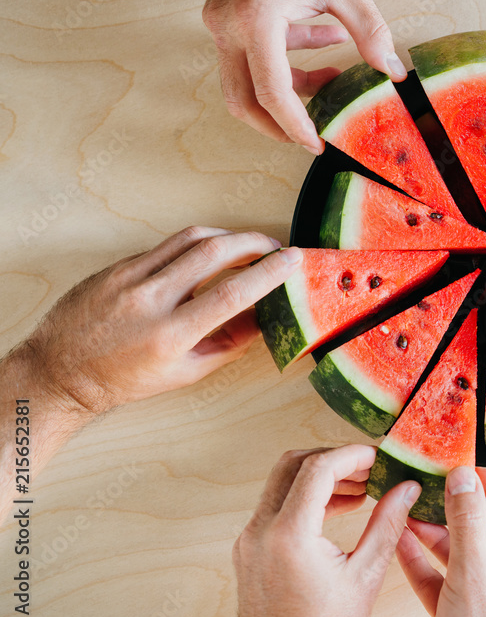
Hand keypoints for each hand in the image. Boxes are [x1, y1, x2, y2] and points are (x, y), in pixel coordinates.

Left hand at [19, 226, 300, 414]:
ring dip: (226, 236)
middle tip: (273, 246)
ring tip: (245, 245)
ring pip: (190, 238)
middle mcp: (149, 300)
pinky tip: (205, 258)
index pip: (232, 293)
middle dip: (253, 241)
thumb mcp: (185, 373)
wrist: (61, 372)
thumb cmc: (124, 380)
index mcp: (170, 335)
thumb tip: (265, 316)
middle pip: (214, 251)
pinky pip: (165, 246)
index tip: (292, 259)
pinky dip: (193, 247)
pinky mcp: (117, 266)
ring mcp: (129, 278)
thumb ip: (229, 342)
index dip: (269, 272)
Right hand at [202, 0, 405, 152]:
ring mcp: (219, 23)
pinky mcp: (223, 17)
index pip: (272, 93)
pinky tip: (323, 43)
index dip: (295, 125)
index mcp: (255, 21)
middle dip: (278, 124)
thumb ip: (370, 31)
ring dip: (288, 89)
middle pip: (243, 100)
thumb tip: (391, 70)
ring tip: (330, 78)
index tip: (317, 143)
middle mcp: (228, 27)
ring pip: (246, 80)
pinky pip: (250, 56)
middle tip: (312, 135)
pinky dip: (284, 61)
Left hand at [233, 445, 418, 616]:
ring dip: (319, 478)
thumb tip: (407, 490)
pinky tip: (337, 509)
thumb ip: (387, 525)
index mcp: (289, 536)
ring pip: (281, 484)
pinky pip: (275, 508)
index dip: (351, 455)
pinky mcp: (249, 552)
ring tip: (359, 490)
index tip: (376, 456)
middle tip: (367, 468)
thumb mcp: (364, 577)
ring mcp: (250, 541)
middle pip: (293, 465)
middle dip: (333, 459)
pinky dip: (305, 499)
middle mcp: (260, 532)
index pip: (317, 468)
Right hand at [396, 466, 485, 616]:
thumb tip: (465, 478)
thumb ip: (466, 524)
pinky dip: (422, 564)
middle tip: (437, 491)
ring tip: (411, 514)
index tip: (475, 473)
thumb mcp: (473, 576)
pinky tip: (402, 544)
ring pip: (464, 558)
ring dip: (436, 536)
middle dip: (461, 513)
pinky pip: (443, 583)